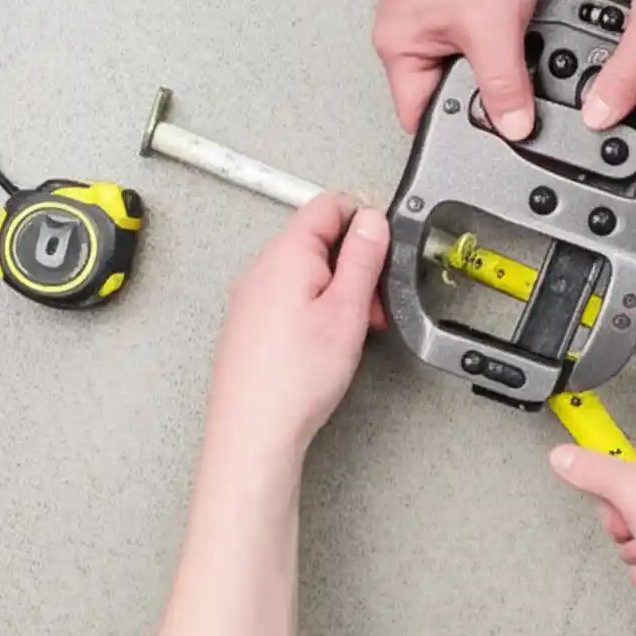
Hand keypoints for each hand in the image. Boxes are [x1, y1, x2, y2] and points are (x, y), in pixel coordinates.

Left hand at [206, 194, 389, 452]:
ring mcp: (251, 297)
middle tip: (373, 304)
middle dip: (355, 264)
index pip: (328, 205)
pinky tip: (328, 343)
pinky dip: (317, 309)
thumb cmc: (296, 377)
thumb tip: (372, 220)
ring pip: (306, 272)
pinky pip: (290, 298)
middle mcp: (261, 269)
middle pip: (318, 239)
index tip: (385, 248)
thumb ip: (363, 258)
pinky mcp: (250, 324)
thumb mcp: (348, 309)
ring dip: (339, 290)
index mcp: (286, 255)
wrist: (255, 430)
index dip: (364, 218)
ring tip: (353, 330)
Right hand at [373, 0, 545, 140]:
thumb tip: (512, 128)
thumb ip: (504, 89)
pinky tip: (512, 27)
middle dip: (479, 97)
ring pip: (467, 69)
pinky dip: (500, 42)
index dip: (451, 132)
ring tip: (508, 43)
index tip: (482, 139)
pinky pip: (479, 43)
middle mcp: (407, 31)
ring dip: (493, 67)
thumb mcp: (496, 32)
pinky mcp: (457, 4)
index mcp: (397, 44)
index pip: (417, 116)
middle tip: (505, 83)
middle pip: (446, 95)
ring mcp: (431, 17)